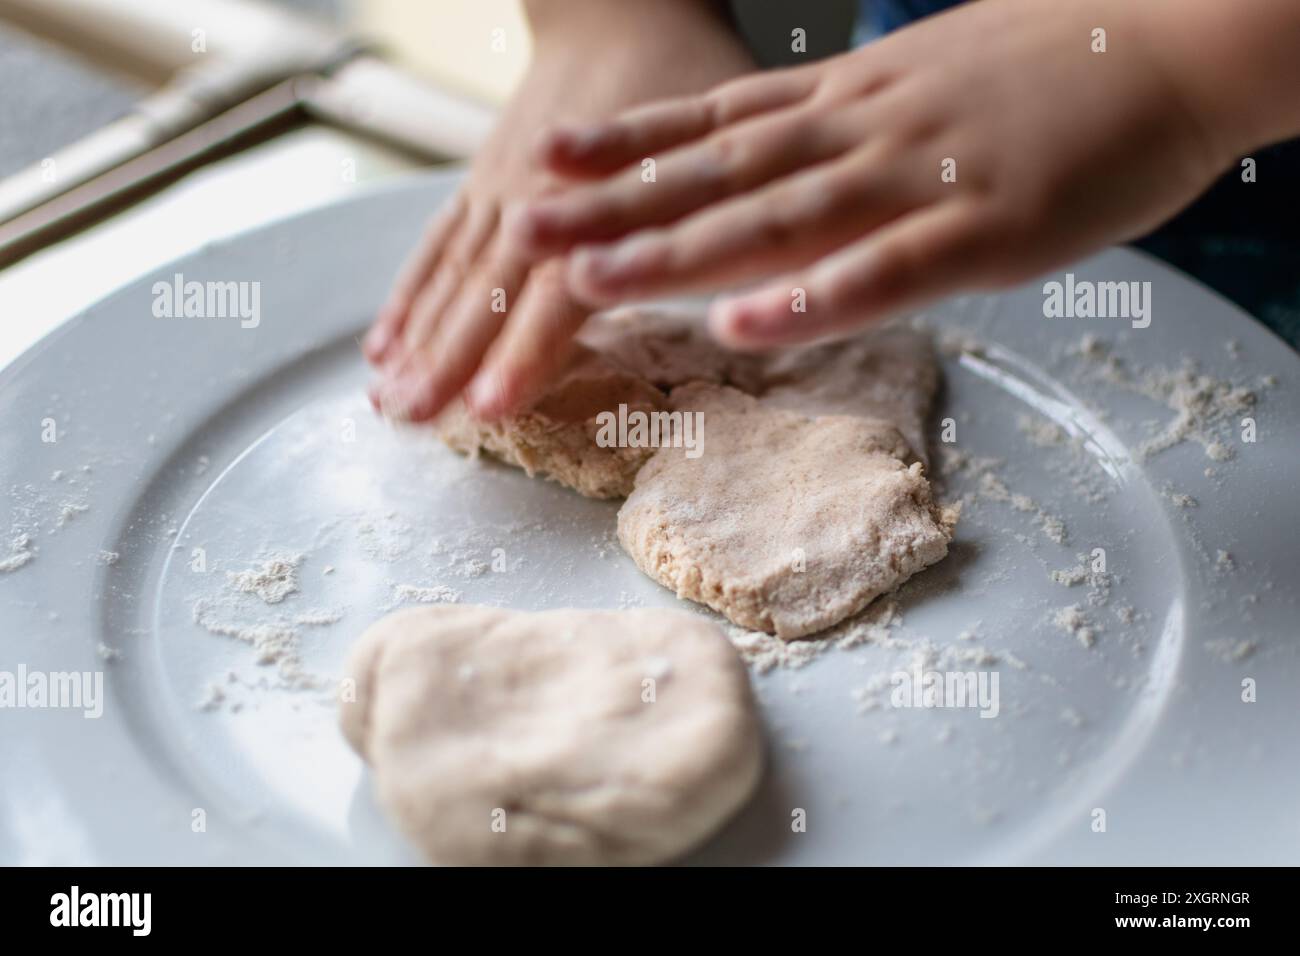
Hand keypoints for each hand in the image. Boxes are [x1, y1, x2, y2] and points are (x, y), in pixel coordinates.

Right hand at [365, 0, 753, 421]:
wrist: (620, 4)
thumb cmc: (684, 72)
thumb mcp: (722, 140)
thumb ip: (708, 216)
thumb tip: (735, 299)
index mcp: (599, 199)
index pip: (556, 291)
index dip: (523, 353)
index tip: (488, 408)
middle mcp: (537, 198)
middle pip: (486, 293)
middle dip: (446, 361)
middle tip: (408, 419)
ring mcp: (501, 189)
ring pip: (453, 273)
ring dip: (418, 337)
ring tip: (384, 397)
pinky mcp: (483, 182)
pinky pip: (438, 244)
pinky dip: (410, 293)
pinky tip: (384, 339)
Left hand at [512, 0, 1234, 350]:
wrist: (1175, 38)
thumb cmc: (1054, 67)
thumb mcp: (925, 78)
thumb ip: (850, 124)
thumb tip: (790, 160)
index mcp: (847, 101)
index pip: (712, 125)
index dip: (622, 146)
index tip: (541, 164)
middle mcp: (860, 131)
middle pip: (715, 174)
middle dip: (611, 208)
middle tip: (519, 236)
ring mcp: (918, 176)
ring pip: (775, 219)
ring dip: (678, 252)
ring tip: (590, 281)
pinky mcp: (986, 227)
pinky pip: (883, 269)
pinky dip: (809, 300)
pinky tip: (740, 327)